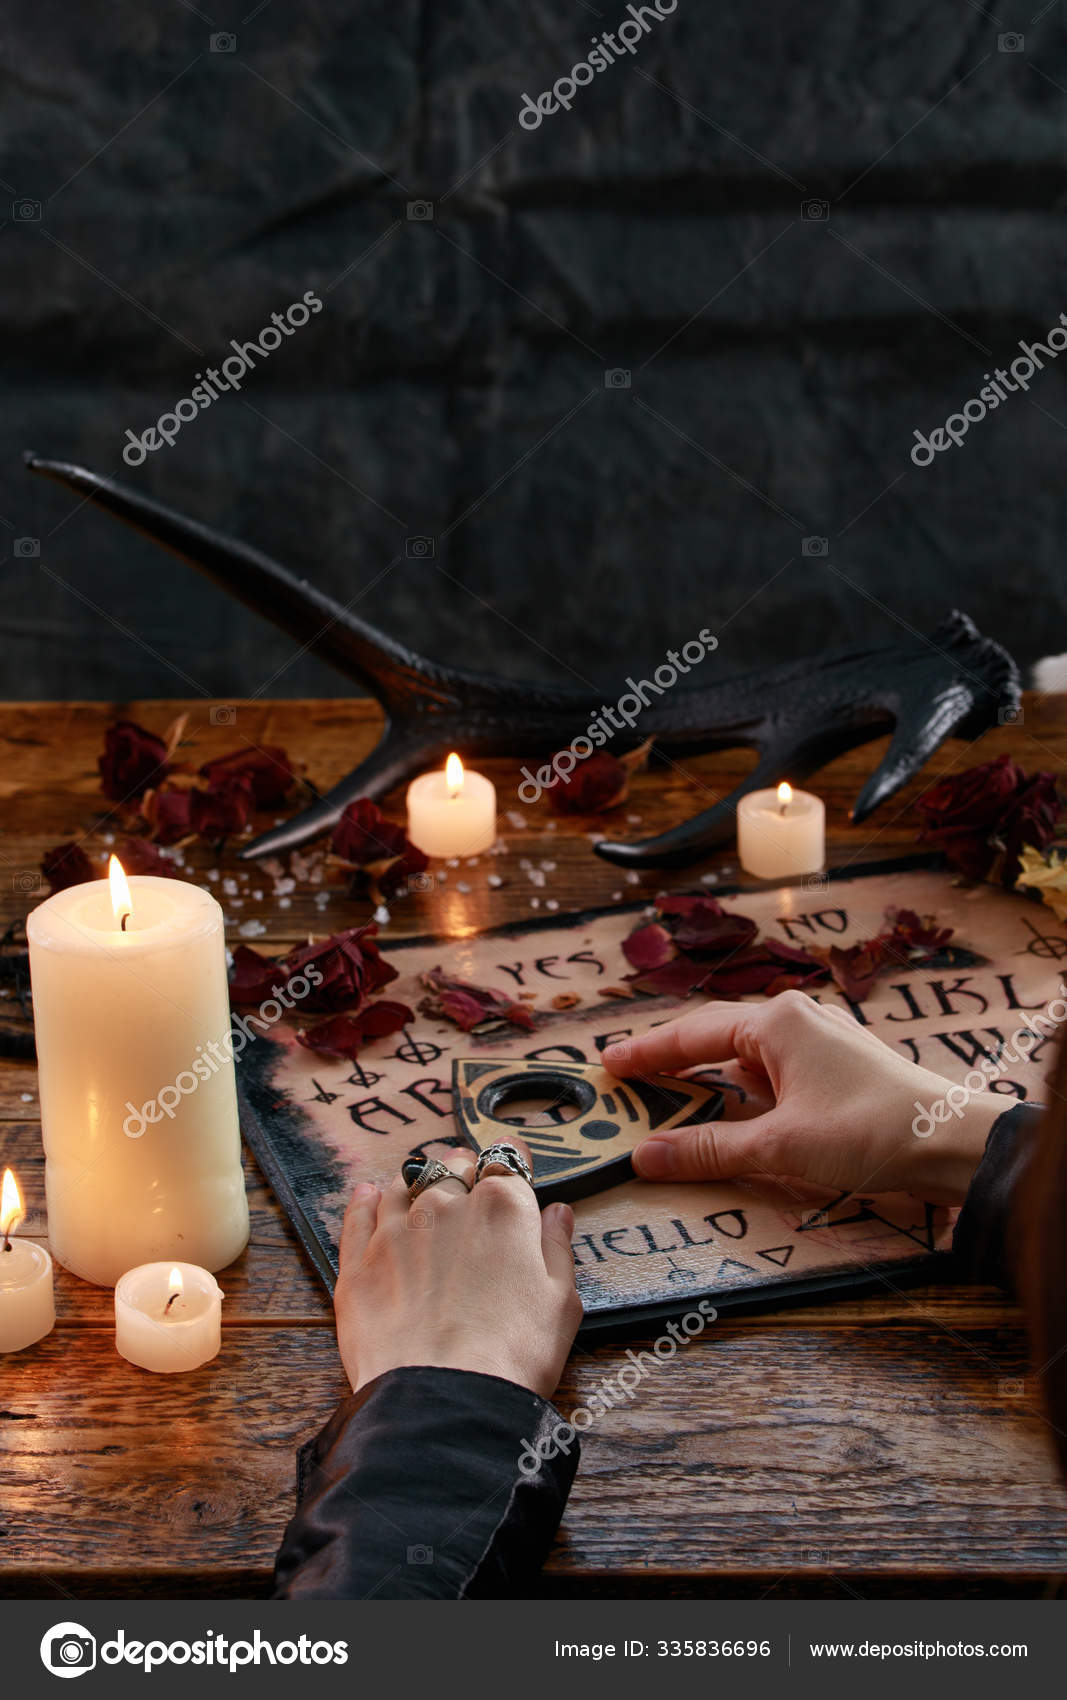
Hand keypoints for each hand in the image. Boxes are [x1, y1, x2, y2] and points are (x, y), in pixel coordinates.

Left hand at [333, 1139, 582, 1398]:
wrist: (442, 1400)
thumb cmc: (512, 1355)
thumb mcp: (560, 1302)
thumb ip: (557, 1248)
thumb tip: (557, 1214)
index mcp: (503, 1208)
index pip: (508, 1160)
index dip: (513, 1162)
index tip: (514, 1167)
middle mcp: (446, 1205)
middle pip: (454, 1166)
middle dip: (465, 1172)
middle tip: (470, 1193)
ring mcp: (396, 1229)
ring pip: (403, 1183)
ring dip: (416, 1185)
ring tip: (422, 1199)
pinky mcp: (358, 1261)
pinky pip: (357, 1213)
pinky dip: (363, 1199)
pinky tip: (367, 1195)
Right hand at [602, 991, 1004, 1202]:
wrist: (954, 1144)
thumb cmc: (872, 1132)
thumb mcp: (779, 1146)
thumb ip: (708, 1149)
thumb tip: (647, 1155)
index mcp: (777, 1022)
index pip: (692, 1034)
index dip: (646, 1052)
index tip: (608, 1063)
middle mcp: (797, 1019)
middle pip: (716, 1037)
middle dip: (673, 1061)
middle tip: (630, 1080)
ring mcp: (822, 1041)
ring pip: (748, 1055)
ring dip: (711, 1078)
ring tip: (671, 1099)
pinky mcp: (839, 1066)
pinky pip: (775, 1070)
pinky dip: (745, 1089)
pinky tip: (735, 1112)